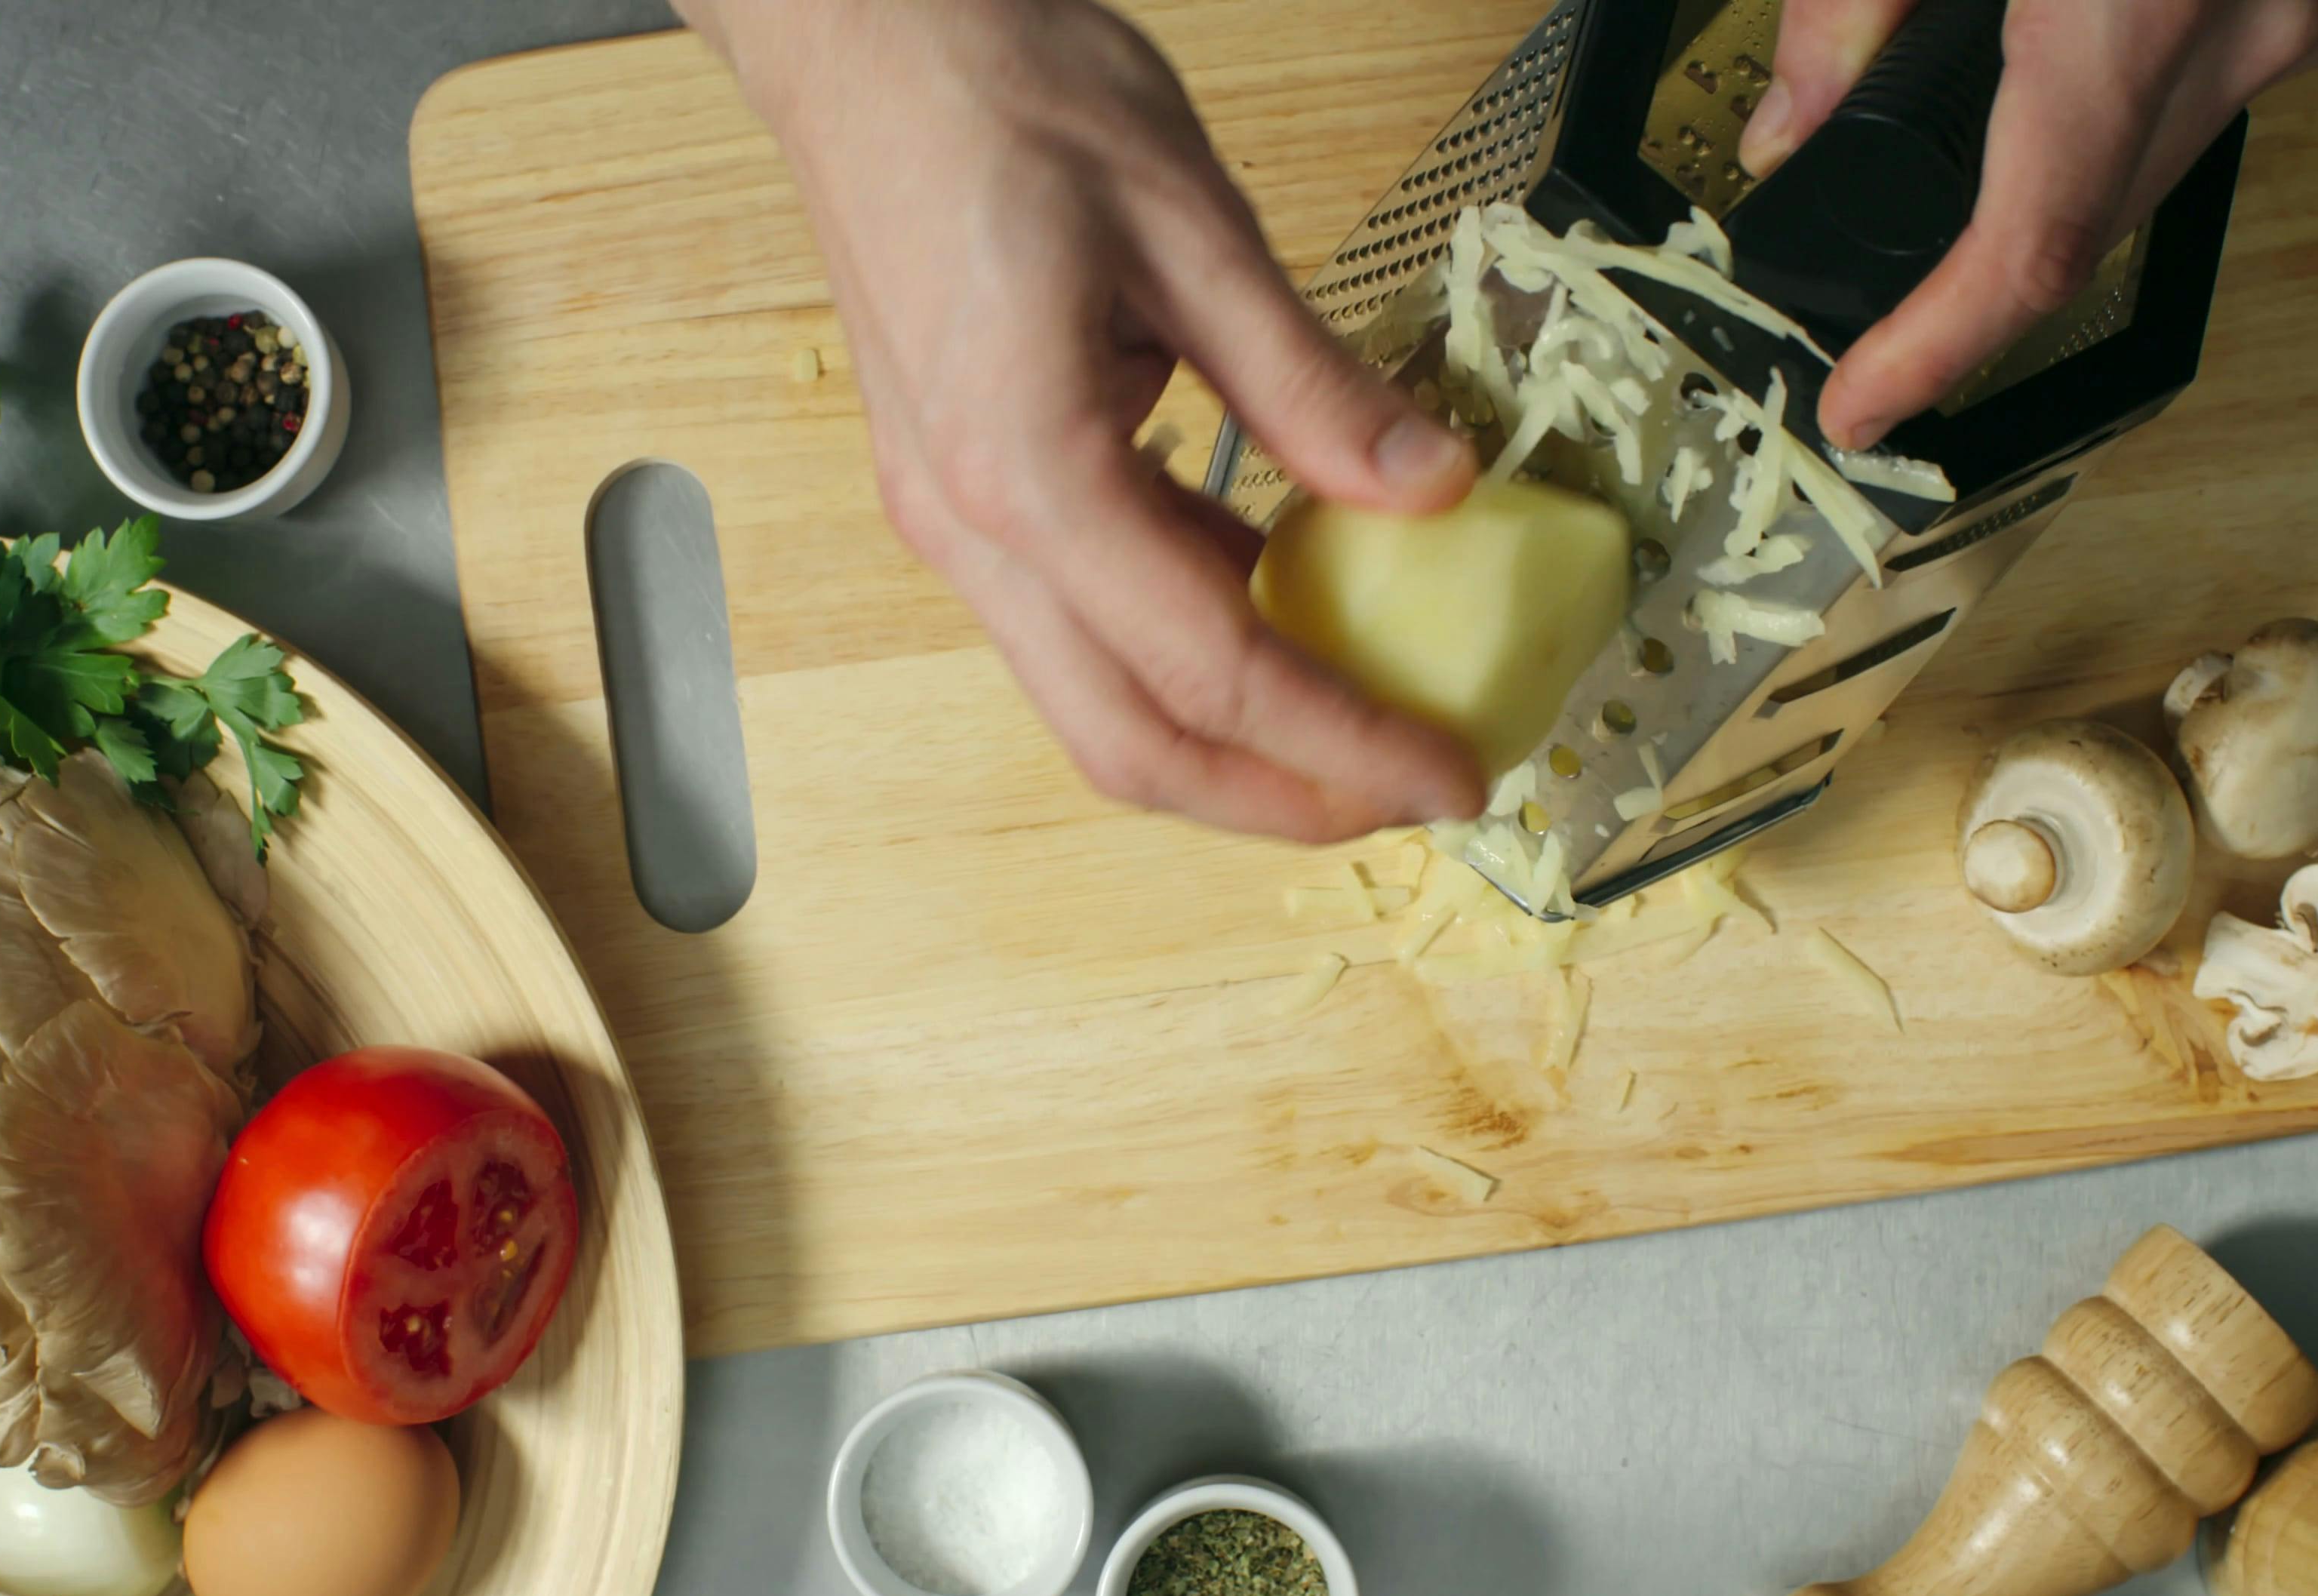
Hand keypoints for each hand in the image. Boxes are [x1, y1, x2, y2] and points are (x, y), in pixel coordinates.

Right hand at [677, 0, 1486, 840]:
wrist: (867, 39)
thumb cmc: (1006, 96)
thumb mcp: (1194, 227)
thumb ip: (1310, 383)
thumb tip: (1432, 490)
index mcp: (1028, 469)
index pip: (1212, 668)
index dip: (1343, 741)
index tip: (1450, 776)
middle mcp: (970, 527)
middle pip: (1127, 741)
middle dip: (1276, 797)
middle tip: (1404, 793)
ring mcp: (951, 519)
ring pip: (1092, 700)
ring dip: (1228, 740)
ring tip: (1360, 726)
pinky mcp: (962, 492)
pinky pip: (1079, 619)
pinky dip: (1183, 646)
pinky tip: (1283, 612)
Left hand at [1739, 0, 2317, 447]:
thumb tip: (1791, 121)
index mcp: (2137, 1)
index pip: (2035, 242)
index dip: (1936, 349)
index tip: (1863, 409)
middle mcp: (2252, 19)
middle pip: (2087, 216)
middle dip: (1968, 281)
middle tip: (1871, 324)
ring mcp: (2307, 6)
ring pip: (2147, 160)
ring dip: (2040, 187)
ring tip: (1931, 207)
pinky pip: (2198, 88)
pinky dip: (2105, 110)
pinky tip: (2041, 78)